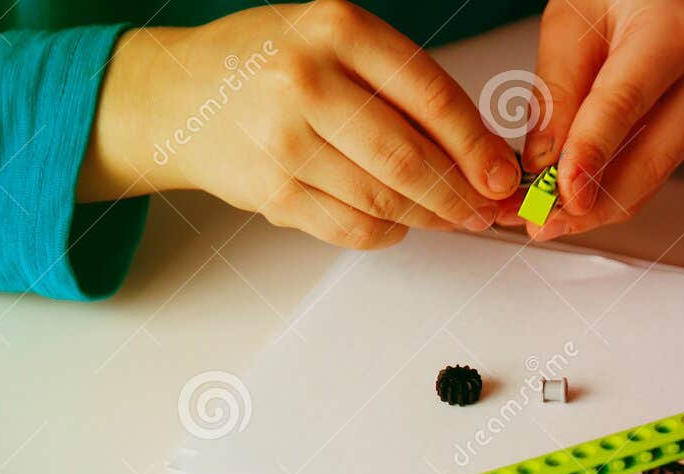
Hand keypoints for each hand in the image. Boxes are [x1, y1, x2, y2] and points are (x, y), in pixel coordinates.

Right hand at [78, 1, 522, 248]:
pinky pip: (352, 230)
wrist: (181, 96)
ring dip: (428, 218)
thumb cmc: (270, 66)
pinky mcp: (271, 192)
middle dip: (459, 195)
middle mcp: (306, 80)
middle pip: (409, 158)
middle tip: (482, 210)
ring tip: (448, 217)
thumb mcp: (338, 45)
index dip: (476, 147)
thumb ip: (404, 88)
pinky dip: (386, 233)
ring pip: (384, 201)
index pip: (431, 96)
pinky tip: (396, 222)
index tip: (502, 176)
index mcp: (337, 30)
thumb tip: (482, 154)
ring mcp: (283, 140)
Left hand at [510, 0, 683, 238]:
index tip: (561, 193)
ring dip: (594, 207)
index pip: (625, 106)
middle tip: (538, 220)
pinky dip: (608, 194)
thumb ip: (556, 93)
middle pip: (647, 162)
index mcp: (675, 34)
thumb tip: (543, 164)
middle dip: (588, 203)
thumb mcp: (567, 22)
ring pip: (648, 180)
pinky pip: (650, 175)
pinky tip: (572, 203)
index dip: (591, 155)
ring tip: (543, 217)